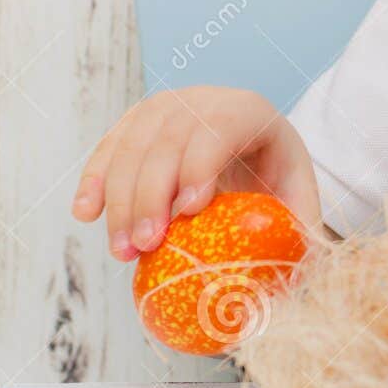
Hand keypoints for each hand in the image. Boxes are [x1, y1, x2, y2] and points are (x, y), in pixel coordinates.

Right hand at [72, 87, 320, 260]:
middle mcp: (205, 100)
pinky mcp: (136, 122)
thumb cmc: (277, 182)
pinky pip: (109, 147)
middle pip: (169, 139)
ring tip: (123, 250)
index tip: (189, 212)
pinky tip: (86, 214)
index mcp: (250, 112)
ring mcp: (166, 107)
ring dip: (121, 199)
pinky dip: (95, 180)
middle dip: (153, 194)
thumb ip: (301, 234)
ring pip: (133, 145)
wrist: (253, 149)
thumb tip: (294, 287)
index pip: (222, 127)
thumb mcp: (300, 200)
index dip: (201, 165)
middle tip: (148, 246)